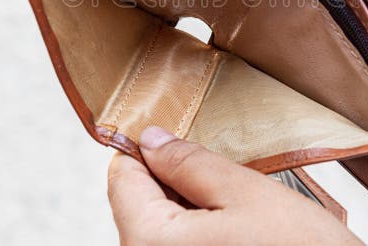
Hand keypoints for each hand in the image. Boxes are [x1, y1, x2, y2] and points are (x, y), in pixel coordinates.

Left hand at [107, 126, 361, 245]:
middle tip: (224, 170)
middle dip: (177, 179)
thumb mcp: (246, 194)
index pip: (122, 178)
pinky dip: (206, 233)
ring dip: (196, 208)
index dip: (146, 147)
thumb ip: (190, 163)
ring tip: (243, 206)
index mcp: (150, 244)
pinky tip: (245, 233)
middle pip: (141, 205)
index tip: (175, 133)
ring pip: (165, 229)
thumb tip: (152, 141)